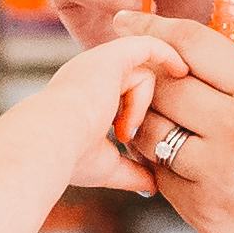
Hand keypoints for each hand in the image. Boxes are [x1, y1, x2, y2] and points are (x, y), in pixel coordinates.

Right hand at [34, 29, 183, 193]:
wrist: (51, 140)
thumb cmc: (69, 157)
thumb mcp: (105, 165)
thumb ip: (131, 170)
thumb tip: (152, 186)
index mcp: (81, 96)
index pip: (118, 96)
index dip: (132, 116)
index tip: (128, 143)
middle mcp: (88, 74)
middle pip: (132, 85)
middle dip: (138, 110)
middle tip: (124, 139)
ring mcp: (100, 62)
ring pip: (142, 76)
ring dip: (139, 106)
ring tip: (121, 131)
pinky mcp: (113, 56)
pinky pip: (148, 46)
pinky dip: (166, 55)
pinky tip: (181, 69)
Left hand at [123, 12, 233, 232]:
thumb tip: (188, 57)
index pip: (192, 43)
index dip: (151, 28)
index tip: (128, 23)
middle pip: (162, 86)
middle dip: (147, 83)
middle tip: (144, 86)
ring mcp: (218, 175)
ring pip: (149, 135)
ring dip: (147, 128)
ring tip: (166, 130)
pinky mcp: (206, 215)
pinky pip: (162, 181)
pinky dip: (164, 171)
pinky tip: (186, 170)